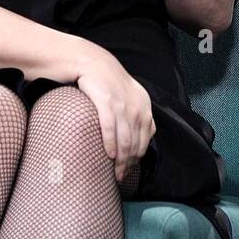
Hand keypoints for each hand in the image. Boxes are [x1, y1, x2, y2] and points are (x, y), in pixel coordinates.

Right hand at [73, 44, 155, 181]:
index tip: (130, 168)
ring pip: (125, 140)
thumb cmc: (108, 83)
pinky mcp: (106, 102)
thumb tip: (139, 138)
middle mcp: (137, 107)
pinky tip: (108, 155)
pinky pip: (110, 129)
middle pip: (136, 143)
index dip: (139, 156)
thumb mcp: (130, 96)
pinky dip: (111, 144)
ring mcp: (122, 105)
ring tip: (115, 172)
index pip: (146, 138)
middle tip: (121, 176)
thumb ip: (137, 114)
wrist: (92, 62)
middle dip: (130, 163)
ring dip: (121, 160)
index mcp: (144, 106)